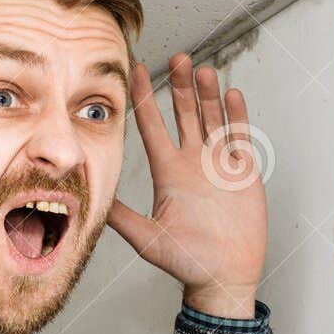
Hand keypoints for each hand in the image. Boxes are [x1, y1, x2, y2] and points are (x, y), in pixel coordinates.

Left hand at [109, 53, 267, 318]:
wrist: (222, 276)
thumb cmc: (185, 261)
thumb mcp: (146, 237)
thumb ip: (120, 216)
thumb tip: (91, 198)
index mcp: (168, 171)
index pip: (153, 125)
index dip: (144, 97)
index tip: (135, 69)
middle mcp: (192, 162)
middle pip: (185, 113)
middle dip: (180, 85)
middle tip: (178, 57)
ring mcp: (219, 164)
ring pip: (212, 118)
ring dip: (207, 94)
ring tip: (202, 70)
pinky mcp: (243, 172)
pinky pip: (240, 136)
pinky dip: (236, 115)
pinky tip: (231, 93)